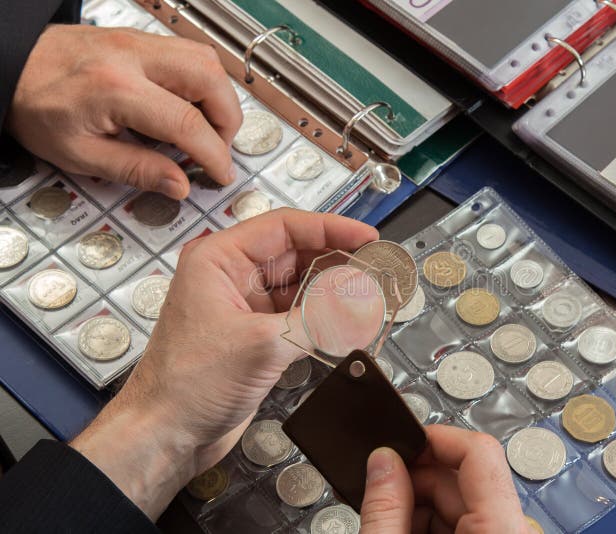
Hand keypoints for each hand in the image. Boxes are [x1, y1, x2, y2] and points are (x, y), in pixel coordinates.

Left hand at [6, 24, 242, 198]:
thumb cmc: (36, 107)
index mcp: (115, 89)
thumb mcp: (80, 155)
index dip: (214, 153)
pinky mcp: (139, 40)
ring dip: (219, 98)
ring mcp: (138, 42)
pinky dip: (203, 83)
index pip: (187, 122)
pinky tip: (190, 106)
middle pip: (210, 78)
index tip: (220, 173)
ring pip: (206, 60)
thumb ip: (136, 170)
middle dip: (227, 119)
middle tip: (217, 148)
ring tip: (206, 128)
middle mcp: (133, 57)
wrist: (10, 67)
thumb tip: (179, 184)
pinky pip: (190, 54)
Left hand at [70, 209, 377, 518]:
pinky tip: (348, 318)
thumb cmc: (187, 384)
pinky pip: (297, 313)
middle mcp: (231, 276)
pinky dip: (323, 315)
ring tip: (370, 292)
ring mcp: (244, 305)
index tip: (368, 238)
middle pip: (296, 253)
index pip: (285, 227)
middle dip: (338, 259)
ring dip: (333, 288)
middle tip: (376, 267)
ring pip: (299, 284)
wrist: (165, 435)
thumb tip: (362, 295)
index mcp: (219, 259)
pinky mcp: (255, 334)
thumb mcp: (263, 344)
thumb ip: (319, 317)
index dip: (331, 229)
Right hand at [360, 425, 529, 533]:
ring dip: (417, 508)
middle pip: (462, 479)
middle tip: (379, 492)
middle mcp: (511, 532)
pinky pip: (462, 525)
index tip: (403, 441)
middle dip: (414, 481)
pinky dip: (426, 527)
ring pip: (458, 504)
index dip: (436, 439)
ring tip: (388, 525)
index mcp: (501, 530)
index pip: (479, 452)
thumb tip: (382, 463)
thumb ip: (385, 509)